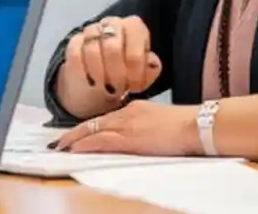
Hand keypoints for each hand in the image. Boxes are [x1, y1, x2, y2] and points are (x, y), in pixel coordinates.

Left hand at [53, 100, 200, 156]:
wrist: (198, 125)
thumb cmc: (187, 126)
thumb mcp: (162, 122)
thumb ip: (147, 126)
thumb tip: (141, 136)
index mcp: (135, 109)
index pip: (106, 118)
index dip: (90, 126)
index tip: (79, 133)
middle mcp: (127, 113)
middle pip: (94, 122)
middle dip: (75, 132)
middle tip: (60, 140)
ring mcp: (127, 124)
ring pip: (92, 130)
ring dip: (75, 139)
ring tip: (61, 146)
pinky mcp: (129, 137)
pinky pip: (100, 140)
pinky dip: (85, 144)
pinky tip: (74, 149)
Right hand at [57, 15, 161, 116]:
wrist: (98, 84)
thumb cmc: (126, 76)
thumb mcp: (143, 75)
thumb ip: (150, 68)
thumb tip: (150, 63)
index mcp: (133, 26)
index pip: (135, 34)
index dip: (136, 63)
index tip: (135, 86)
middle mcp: (112, 23)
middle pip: (113, 46)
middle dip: (117, 74)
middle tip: (119, 89)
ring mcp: (91, 30)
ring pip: (92, 51)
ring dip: (101, 76)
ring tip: (106, 89)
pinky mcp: (73, 42)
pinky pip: (75, 56)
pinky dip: (85, 73)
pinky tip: (92, 83)